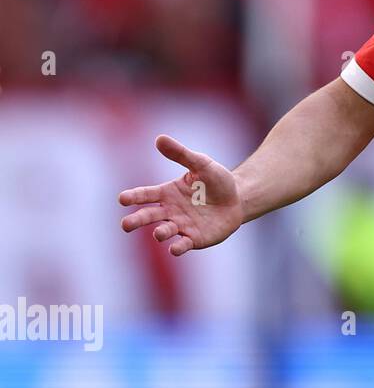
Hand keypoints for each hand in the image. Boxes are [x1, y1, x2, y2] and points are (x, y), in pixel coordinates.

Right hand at [118, 135, 243, 255]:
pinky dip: (177, 247)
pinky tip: (174, 248)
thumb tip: (159, 138)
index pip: (145, 194)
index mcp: (167, 193)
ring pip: (164, 231)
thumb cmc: (216, 180)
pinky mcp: (195, 238)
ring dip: (159, 233)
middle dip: (136, 220)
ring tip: (158, 233)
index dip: (133, 196)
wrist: (238, 198)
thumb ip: (181, 154)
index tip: (122, 198)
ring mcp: (181, 226)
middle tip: (126, 225)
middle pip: (147, 216)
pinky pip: (183, 244)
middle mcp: (170, 211)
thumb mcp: (201, 163)